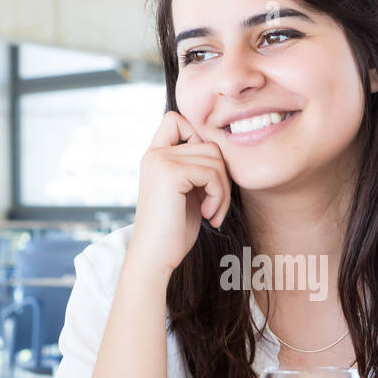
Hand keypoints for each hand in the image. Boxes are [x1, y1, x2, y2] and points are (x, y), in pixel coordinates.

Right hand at [130, 111, 231, 279]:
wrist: (154, 258)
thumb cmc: (173, 232)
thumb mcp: (187, 193)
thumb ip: (197, 169)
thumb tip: (224, 151)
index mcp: (155, 156)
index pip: (177, 119)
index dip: (199, 138)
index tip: (204, 176)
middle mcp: (155, 153)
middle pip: (209, 144)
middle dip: (222, 177)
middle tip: (216, 206)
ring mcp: (161, 160)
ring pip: (215, 158)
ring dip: (223, 190)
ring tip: (213, 214)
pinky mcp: (170, 173)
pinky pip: (212, 174)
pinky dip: (219, 197)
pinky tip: (208, 216)